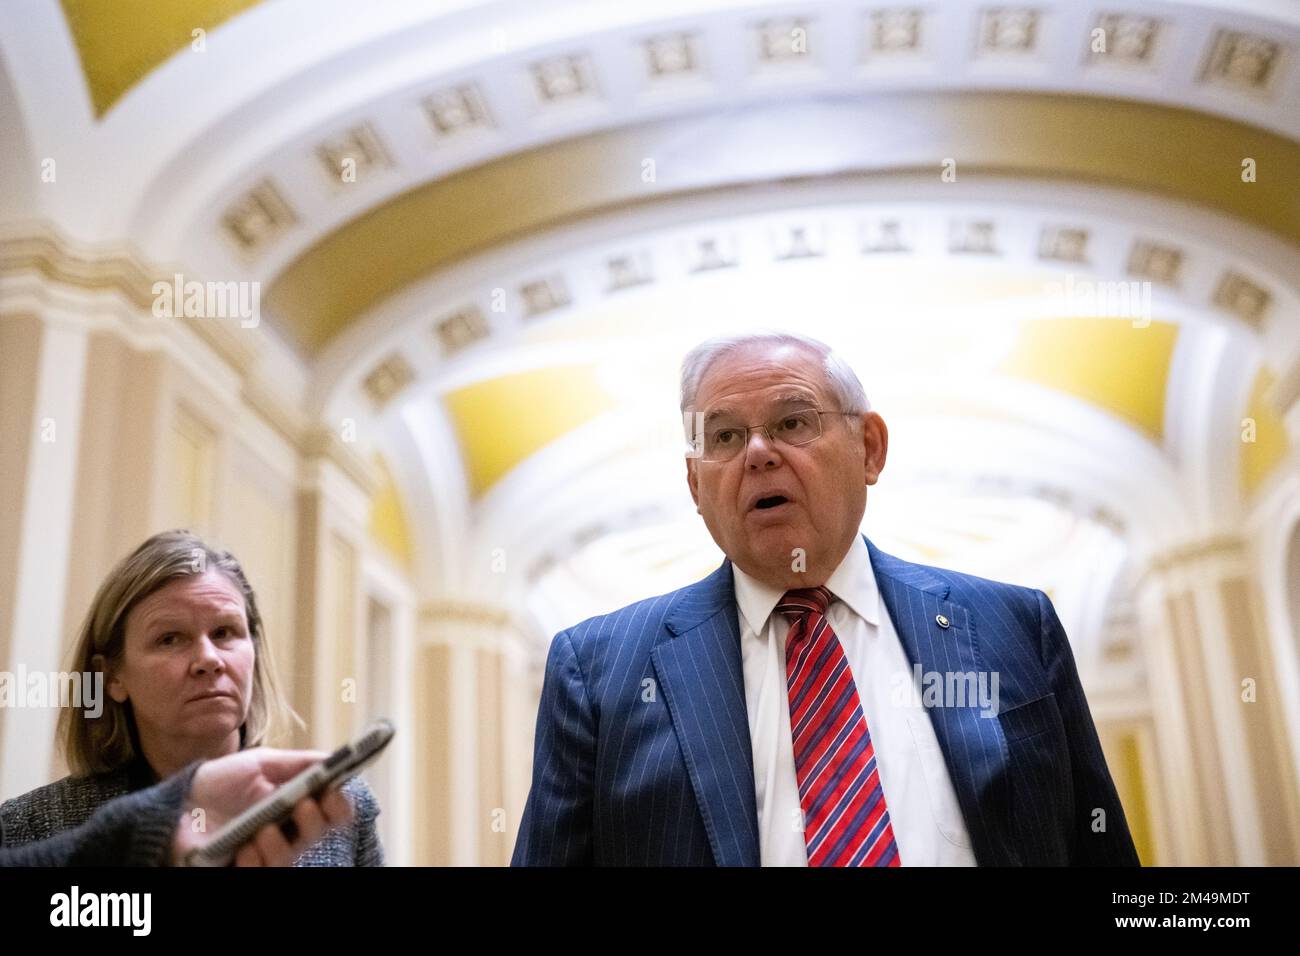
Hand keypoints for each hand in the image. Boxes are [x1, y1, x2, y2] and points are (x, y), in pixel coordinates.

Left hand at [170, 748, 354, 866]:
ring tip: (264, 830)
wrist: (177, 803)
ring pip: (290, 860)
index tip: (332, 791)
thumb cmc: (220, 782)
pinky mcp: (243, 869)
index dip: (339, 804)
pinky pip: (261, 874)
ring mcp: (264, 855)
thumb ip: (297, 762)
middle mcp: (286, 833)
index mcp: (296, 806)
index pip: (332, 812)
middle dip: (315, 821)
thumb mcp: (260, 764)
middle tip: (303, 804)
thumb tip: (333, 759)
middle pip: (318, 836)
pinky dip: (256, 862)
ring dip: (282, 845)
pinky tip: (244, 848)